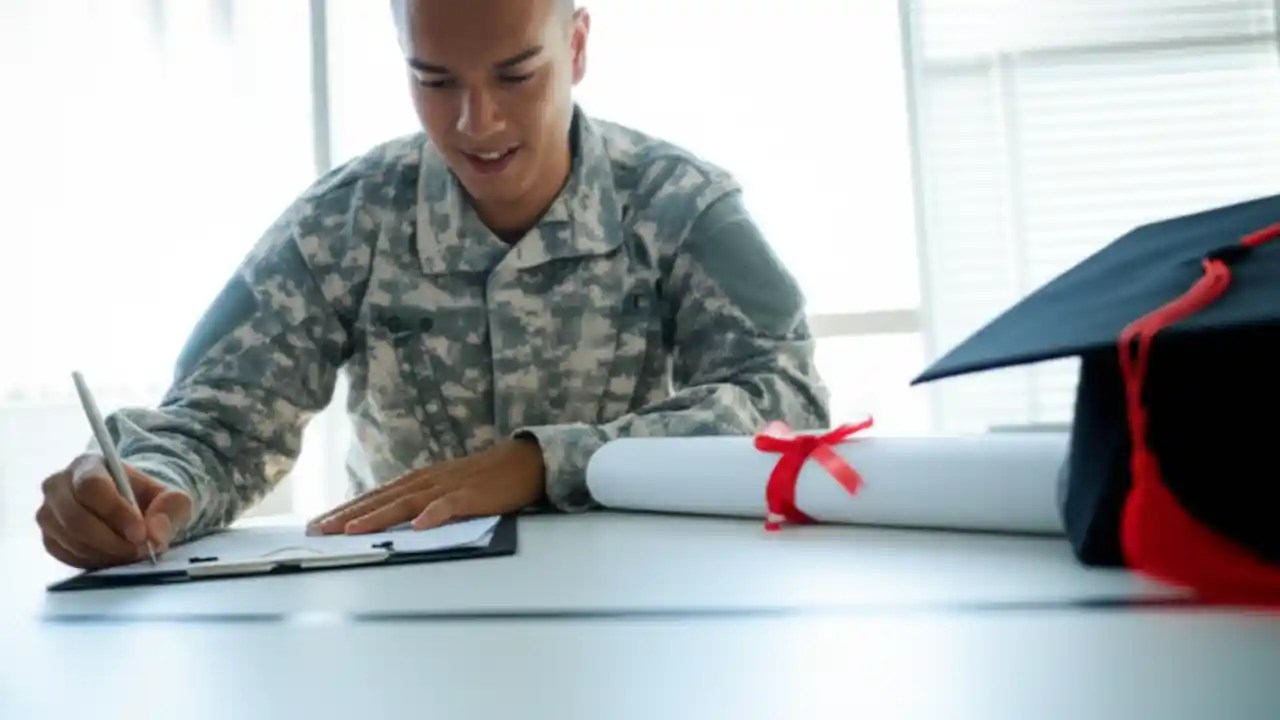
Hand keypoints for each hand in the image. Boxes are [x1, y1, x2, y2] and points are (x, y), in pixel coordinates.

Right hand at [35, 454, 193, 568]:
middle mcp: (58, 486)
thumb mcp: (170, 498)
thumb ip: (171, 509)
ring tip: (132, 555)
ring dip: (105, 553)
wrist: (130, 510)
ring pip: (70, 539)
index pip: (92, 487)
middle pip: (76, 517)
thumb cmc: (147, 499)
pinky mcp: (48, 538)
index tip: (140, 533)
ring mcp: (48, 513)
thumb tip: (155, 535)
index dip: (115, 512)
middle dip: (111, 540)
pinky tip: (115, 559)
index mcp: (88, 465)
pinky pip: (66, 555)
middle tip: (139, 551)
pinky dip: (93, 561)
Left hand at [307, 437, 545, 534]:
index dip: (346, 509)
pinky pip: (450, 505)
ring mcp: (448, 487)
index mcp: (419, 481)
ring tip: (351, 530)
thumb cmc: (485, 479)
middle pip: (382, 499)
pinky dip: (434, 514)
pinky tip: (419, 524)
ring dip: (378, 516)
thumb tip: (391, 519)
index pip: (376, 496)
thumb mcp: (446, 488)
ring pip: (406, 502)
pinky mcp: (472, 495)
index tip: (318, 522)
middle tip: (317, 529)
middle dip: (348, 515)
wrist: (524, 462)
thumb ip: (421, 501)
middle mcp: (427, 481)